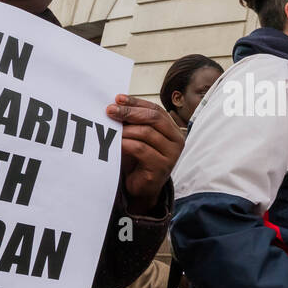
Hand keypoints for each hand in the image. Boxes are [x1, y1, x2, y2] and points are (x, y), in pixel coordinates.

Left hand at [106, 95, 183, 214]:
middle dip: (129, 112)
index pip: (156, 110)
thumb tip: (116, 104)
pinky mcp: (162, 168)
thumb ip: (134, 122)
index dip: (136, 103)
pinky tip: (116, 143)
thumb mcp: (138, 137)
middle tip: (110, 111)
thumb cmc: (139, 161)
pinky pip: (141, 149)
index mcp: (172, 130)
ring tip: (110, 129)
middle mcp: (176, 141)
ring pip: (146, 133)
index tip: (118, 99)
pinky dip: (126, 144)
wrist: (141, 188)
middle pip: (153, 118)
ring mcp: (171, 155)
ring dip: (125, 129)